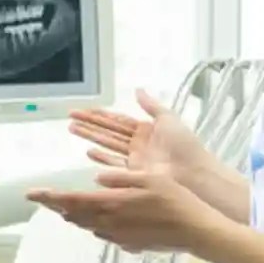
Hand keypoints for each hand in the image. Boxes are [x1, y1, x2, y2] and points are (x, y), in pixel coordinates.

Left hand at [26, 168, 212, 252]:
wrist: (195, 230)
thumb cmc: (175, 200)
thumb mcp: (148, 178)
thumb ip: (120, 177)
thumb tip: (98, 178)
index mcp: (111, 204)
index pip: (71, 200)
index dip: (49, 197)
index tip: (31, 194)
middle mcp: (109, 223)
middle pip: (74, 216)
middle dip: (58, 206)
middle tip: (46, 198)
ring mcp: (118, 236)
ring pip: (87, 226)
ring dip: (75, 216)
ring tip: (65, 208)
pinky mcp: (128, 244)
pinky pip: (104, 233)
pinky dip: (95, 224)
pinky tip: (99, 219)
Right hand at [69, 88, 212, 185]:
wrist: (193, 171)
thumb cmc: (183, 144)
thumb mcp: (168, 118)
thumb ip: (151, 105)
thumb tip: (137, 90)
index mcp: (145, 129)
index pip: (116, 119)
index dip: (100, 114)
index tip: (83, 109)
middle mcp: (137, 143)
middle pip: (107, 131)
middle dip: (89, 124)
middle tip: (70, 118)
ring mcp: (134, 159)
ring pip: (106, 144)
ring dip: (90, 136)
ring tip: (72, 129)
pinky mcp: (133, 173)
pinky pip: (113, 163)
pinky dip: (101, 157)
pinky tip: (89, 152)